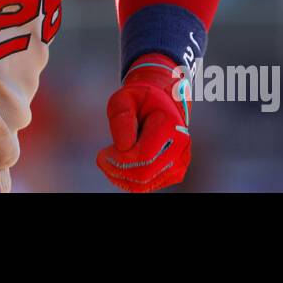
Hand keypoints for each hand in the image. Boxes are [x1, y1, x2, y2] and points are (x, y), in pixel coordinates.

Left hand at [96, 54, 190, 192]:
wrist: (163, 104)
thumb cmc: (141, 100)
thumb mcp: (125, 97)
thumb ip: (121, 116)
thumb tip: (123, 146)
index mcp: (171, 125)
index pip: (144, 156)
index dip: (119, 160)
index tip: (102, 153)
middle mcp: (181, 147)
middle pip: (143, 174)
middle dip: (116, 169)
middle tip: (102, 158)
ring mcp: (179, 162)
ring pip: (145, 184)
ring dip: (120, 176)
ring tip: (109, 160)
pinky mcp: (174, 173)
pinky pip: (147, 186)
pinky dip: (129, 179)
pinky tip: (121, 165)